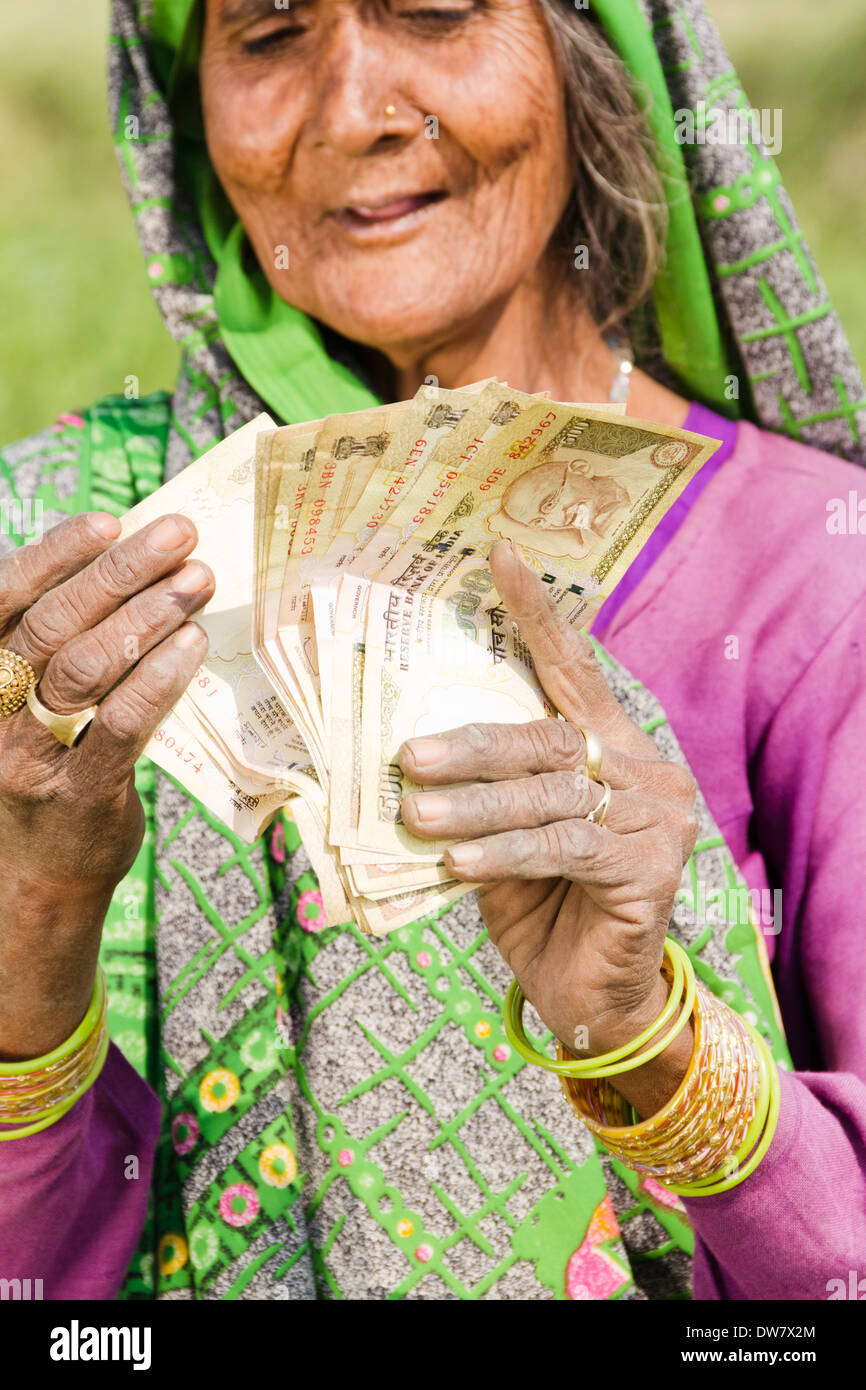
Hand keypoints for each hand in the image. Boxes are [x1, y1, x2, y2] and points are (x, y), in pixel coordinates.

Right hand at [0, 510, 213, 1054]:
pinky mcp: (78, 796)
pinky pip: (120, 727)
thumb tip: (118, 565)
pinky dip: (158, 680)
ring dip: (149, 616)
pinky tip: (193, 646)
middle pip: (53, 625)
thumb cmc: (37, 767)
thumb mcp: (23, 700)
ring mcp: (28, 757)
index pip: (4, 599)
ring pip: (86, 671)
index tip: (111, 520)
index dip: (55, 555)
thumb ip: (55, 641)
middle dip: (121, 572)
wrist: (32, 879)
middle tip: (180, 537)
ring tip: (198, 580)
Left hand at [398, 540, 698, 1115]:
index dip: (535, 614)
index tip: (498, 555)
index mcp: (607, 744)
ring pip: (550, 794)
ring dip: (475, 806)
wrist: (592, 997)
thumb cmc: (539, 904)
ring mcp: (656, 817)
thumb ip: (479, 793)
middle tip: (406, 756)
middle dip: (472, 745)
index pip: (570, 668)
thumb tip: (402, 753)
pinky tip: (458, 864)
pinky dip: (505, 855)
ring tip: (416, 814)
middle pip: (548, 737)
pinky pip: (564, 848)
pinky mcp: (651, 868)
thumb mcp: (499, 838)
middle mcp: (642, 768)